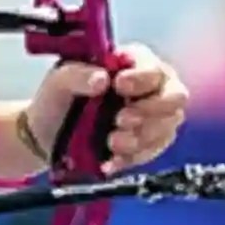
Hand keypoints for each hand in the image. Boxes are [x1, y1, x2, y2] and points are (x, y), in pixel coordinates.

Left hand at [25, 43, 188, 174]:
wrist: (48, 135)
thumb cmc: (57, 99)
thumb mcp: (59, 80)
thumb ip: (77, 74)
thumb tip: (101, 78)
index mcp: (131, 63)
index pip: (153, 66)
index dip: (142, 77)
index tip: (119, 85)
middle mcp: (150, 87)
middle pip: (175, 97)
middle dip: (150, 110)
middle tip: (120, 119)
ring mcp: (153, 116)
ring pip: (167, 127)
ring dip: (140, 138)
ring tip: (111, 142)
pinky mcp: (149, 143)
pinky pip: (153, 152)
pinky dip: (133, 158)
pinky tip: (111, 160)